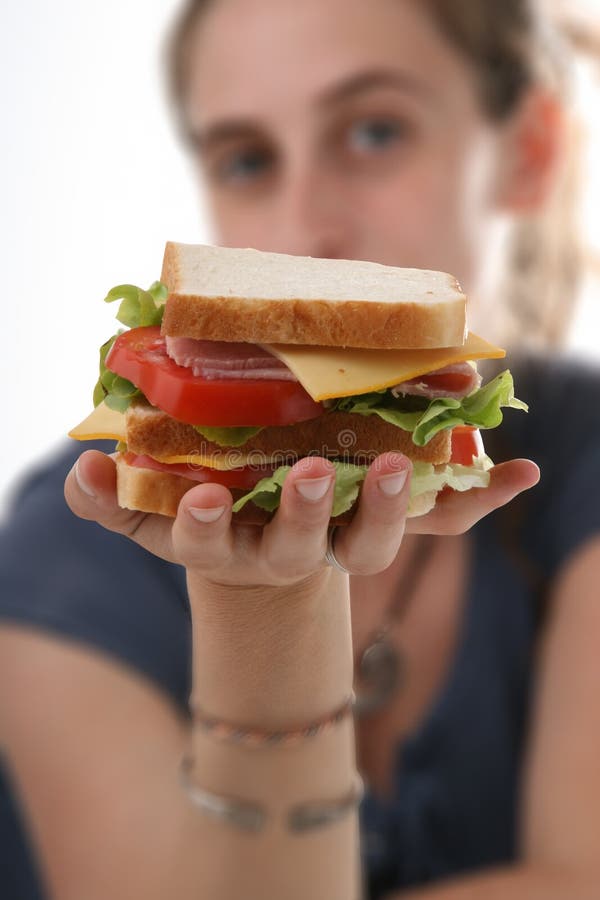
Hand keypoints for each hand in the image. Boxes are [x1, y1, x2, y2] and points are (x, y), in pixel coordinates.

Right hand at [64, 450, 538, 588]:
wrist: (262, 534)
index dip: (204, 525)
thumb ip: (111, 500)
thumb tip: (83, 473)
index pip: (208, 540)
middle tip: (314, 473)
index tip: (204, 496)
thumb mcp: (151, 510)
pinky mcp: (389, 520)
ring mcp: (343, 538)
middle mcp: (291, 549)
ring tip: (410, 466)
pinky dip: (482, 500)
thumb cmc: (205, 512)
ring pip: (373, 540)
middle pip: (303, 547)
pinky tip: (521, 475)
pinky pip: (441, 520)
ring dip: (394, 508)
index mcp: (230, 542)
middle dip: (306, 515)